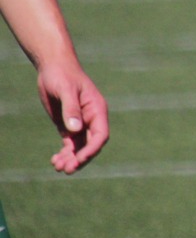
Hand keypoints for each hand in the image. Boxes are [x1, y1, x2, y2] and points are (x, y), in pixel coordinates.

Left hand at [38, 58, 107, 173]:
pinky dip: (64, 154)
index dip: (92, 149)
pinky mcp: (68, 125)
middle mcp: (91, 119)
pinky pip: (70, 144)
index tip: (79, 159)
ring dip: (71, 159)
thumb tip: (75, 129)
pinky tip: (55, 160)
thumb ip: (71, 109)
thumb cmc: (62, 75)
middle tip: (67, 169)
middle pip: (91, 145)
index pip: (101, 135)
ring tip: (58, 167)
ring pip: (80, 147)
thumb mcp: (65, 90)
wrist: (53, 67)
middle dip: (81, 158)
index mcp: (97, 110)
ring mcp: (80, 123)